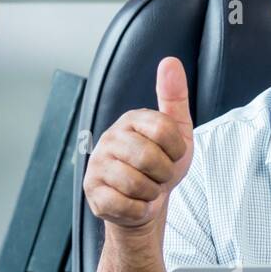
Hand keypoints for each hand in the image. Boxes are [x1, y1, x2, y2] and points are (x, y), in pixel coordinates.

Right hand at [83, 56, 194, 237]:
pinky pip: (126, 205)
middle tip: (158, 174)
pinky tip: (135, 202)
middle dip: (163, 173)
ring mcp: (97, 164)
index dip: (176, 149)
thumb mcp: (177, 130)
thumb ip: (174, 96)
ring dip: (151, 193)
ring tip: (147, 187)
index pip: (164, 129)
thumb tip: (169, 62)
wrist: (146, 202)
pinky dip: (139, 209)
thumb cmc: (161, 164)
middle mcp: (110, 138)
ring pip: (137, 184)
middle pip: (149, 158)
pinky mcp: (92, 191)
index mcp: (132, 120)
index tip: (172, 153)